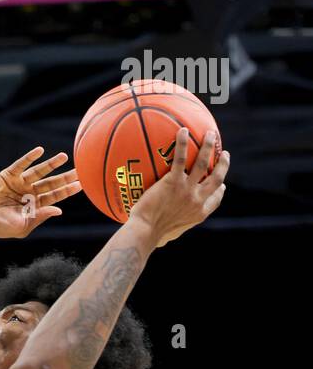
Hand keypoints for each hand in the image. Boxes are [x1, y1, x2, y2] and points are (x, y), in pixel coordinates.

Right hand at [0, 148, 80, 239]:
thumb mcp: (21, 226)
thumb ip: (39, 218)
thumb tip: (58, 210)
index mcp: (33, 206)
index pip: (54, 197)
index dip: (67, 191)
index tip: (81, 184)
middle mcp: (29, 193)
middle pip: (51, 183)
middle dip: (65, 177)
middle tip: (80, 170)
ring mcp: (19, 183)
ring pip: (38, 172)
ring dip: (51, 164)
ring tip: (63, 157)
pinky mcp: (8, 175)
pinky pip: (21, 165)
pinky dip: (30, 158)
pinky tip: (40, 151)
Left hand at [131, 129, 228, 247]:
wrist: (145, 233)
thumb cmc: (151, 237)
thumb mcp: (168, 234)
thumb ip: (171, 227)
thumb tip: (162, 232)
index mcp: (198, 214)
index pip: (215, 200)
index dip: (220, 190)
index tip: (221, 185)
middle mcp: (197, 200)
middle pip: (217, 178)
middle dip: (223, 164)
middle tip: (224, 153)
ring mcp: (187, 190)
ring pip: (203, 163)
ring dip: (208, 147)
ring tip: (210, 134)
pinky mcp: (173, 182)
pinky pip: (180, 158)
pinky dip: (182, 143)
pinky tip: (182, 131)